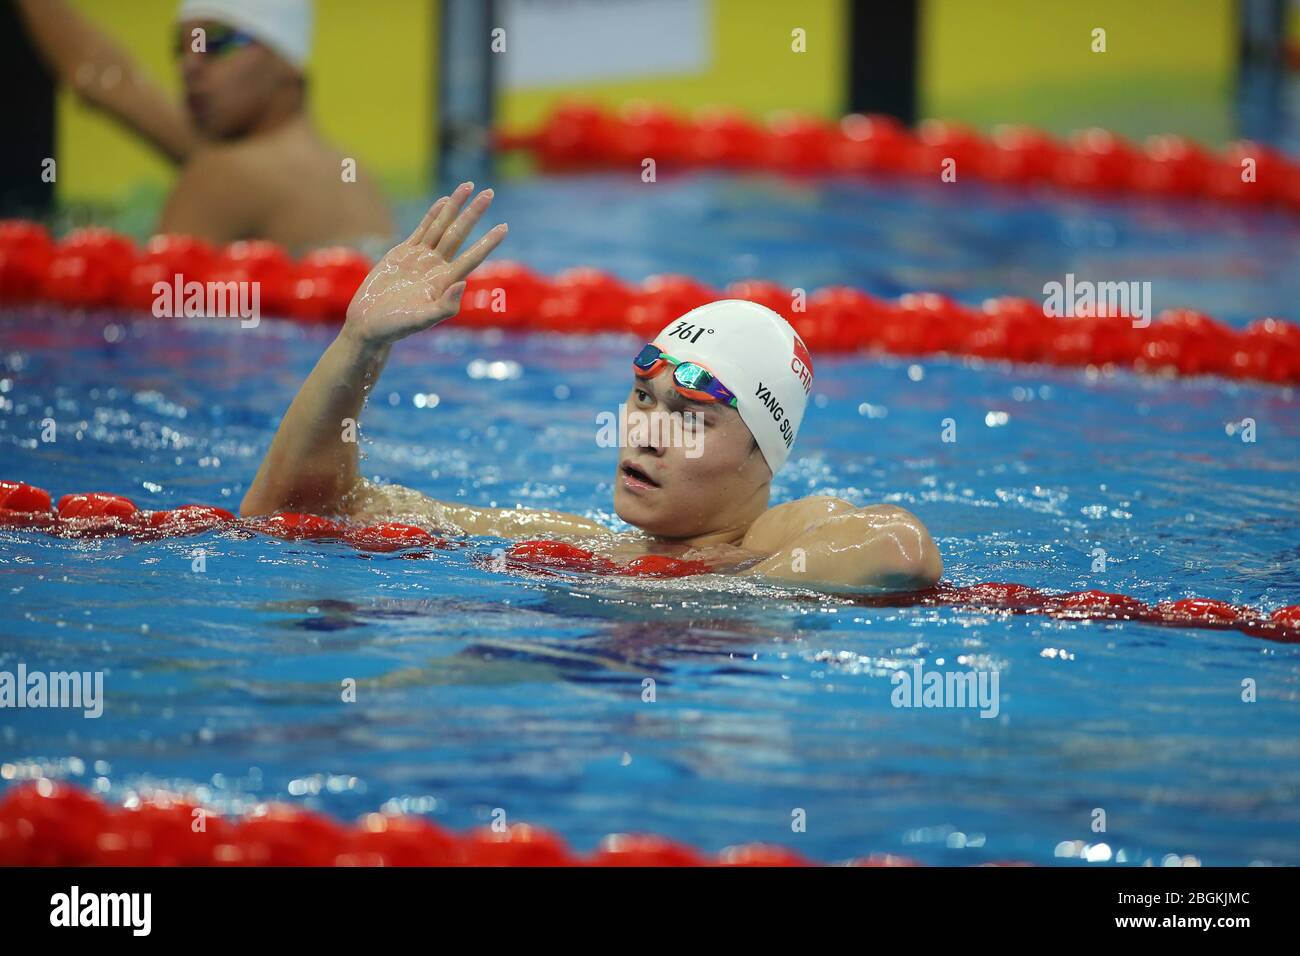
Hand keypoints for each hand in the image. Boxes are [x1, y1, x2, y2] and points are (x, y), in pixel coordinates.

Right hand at [343, 183, 506, 346]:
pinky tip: (444, 202)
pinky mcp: (403, 253)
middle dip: (474, 213)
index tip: (505, 227)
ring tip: (469, 186)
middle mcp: (436, 267)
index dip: (488, 242)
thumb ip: (444, 306)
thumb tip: (462, 283)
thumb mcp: (421, 321)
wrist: (369, 323)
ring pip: (441, 226)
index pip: (472, 257)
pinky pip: (422, 229)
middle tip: (490, 192)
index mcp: (444, 282)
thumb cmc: (395, 327)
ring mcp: (420, 258)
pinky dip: (433, 214)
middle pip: (459, 234)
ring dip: (455, 206)